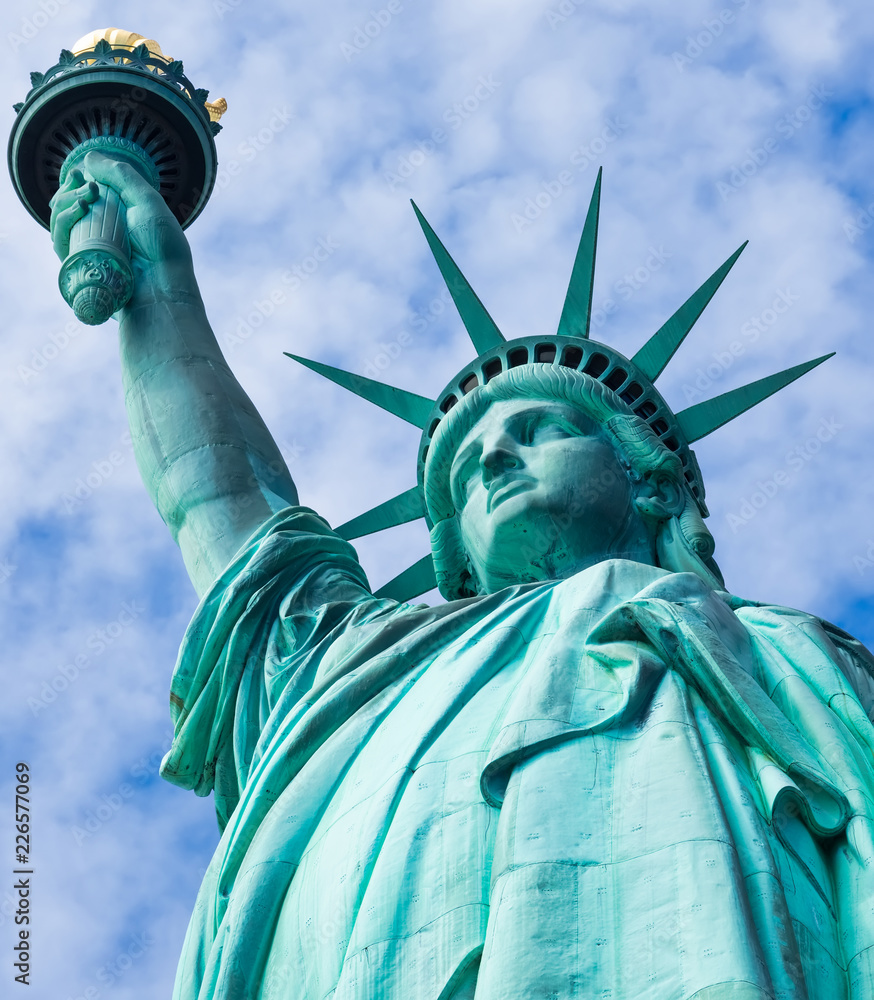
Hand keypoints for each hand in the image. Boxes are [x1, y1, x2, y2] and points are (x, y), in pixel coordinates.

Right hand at [49, 149, 197, 308]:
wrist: (164, 288)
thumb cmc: (163, 247)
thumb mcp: (147, 202)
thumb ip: (121, 176)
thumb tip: (89, 158)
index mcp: (117, 219)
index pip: (85, 196)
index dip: (77, 183)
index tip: (81, 173)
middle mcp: (101, 235)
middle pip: (68, 207)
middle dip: (71, 191)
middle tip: (87, 187)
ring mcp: (89, 252)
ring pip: (60, 223)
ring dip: (65, 204)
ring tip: (84, 200)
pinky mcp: (80, 269)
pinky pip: (61, 243)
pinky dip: (63, 224)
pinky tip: (77, 212)